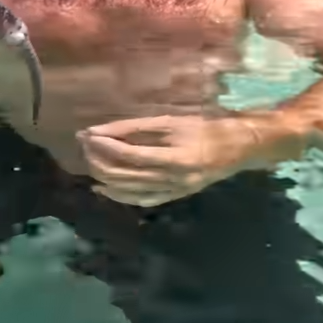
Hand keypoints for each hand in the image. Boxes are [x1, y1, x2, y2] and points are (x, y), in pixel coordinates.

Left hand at [76, 113, 275, 206]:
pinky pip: (143, 200)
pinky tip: (105, 188)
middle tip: (85, 146)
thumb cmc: (205, 128)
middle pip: (127, 176)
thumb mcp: (171, 121)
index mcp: (176, 157)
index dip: (105, 145)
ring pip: (131, 191)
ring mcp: (175, 192)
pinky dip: (121, 196)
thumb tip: (99, 132)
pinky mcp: (175, 197)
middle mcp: (175, 179)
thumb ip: (135, 128)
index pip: (130, 155)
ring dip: (106, 179)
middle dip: (100, 161)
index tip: (86, 134)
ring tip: (89, 164)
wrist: (238, 149)